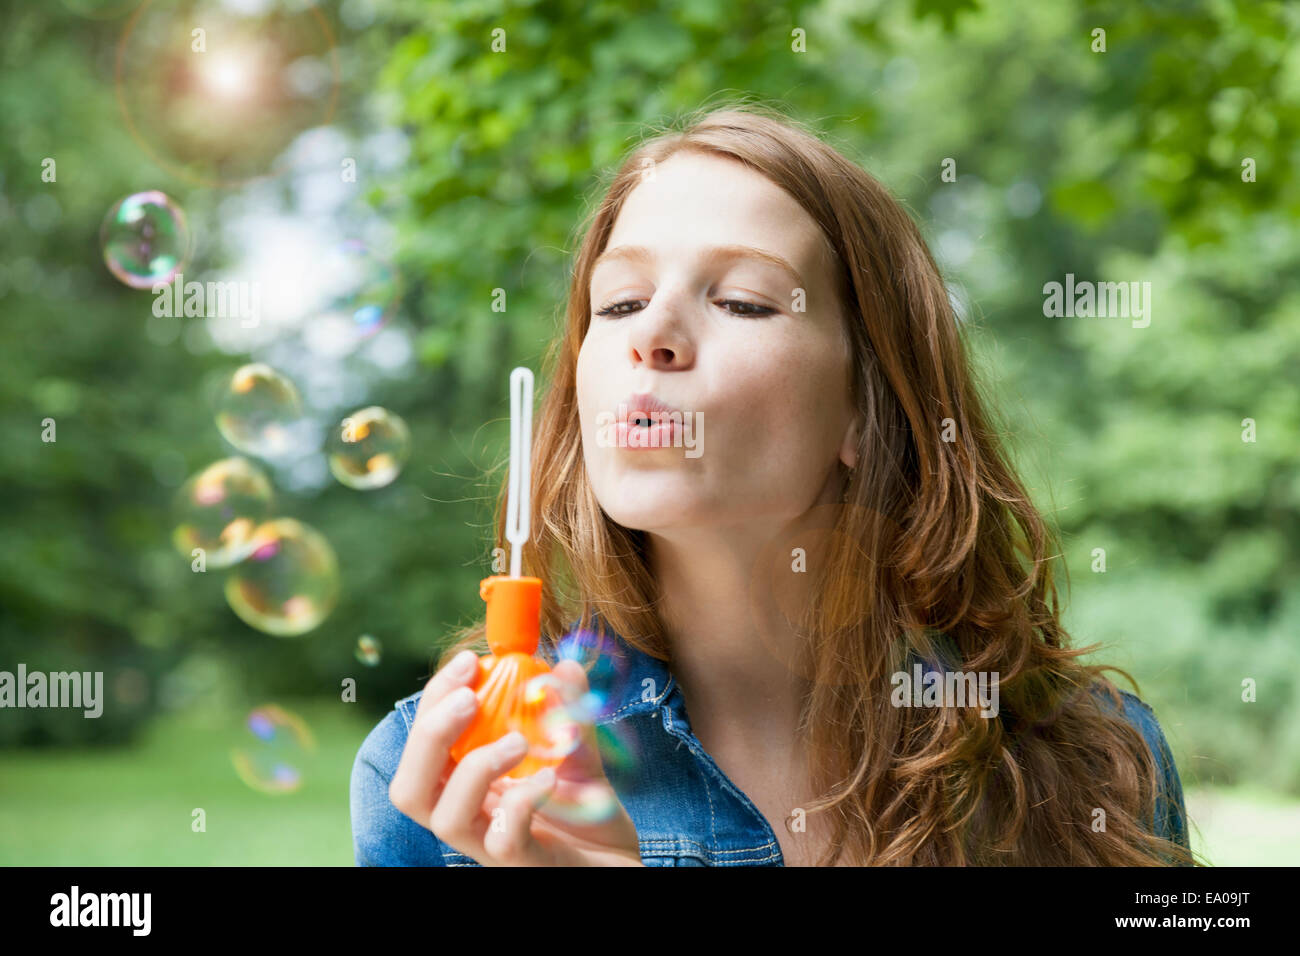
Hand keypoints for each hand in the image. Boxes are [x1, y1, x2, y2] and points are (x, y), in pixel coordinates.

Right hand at [388, 649, 643, 865]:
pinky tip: (550, 778)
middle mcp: (470, 818)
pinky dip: (522, 802)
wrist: (621, 864)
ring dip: (475, 767)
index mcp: (466, 786)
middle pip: (410, 787)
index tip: (469, 660)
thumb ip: (570, 712)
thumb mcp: (579, 753)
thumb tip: (565, 666)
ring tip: (519, 741)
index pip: (424, 745)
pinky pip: (504, 841)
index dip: (435, 699)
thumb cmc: (589, 813)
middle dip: (430, 734)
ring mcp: (491, 848)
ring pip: (446, 818)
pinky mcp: (524, 867)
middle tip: (467, 698)